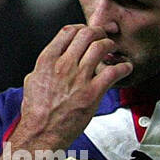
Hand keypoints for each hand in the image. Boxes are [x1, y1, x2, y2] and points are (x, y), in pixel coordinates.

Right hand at [17, 25, 132, 149]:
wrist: (42, 131)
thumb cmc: (37, 111)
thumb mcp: (32, 80)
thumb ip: (45, 66)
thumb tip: (53, 60)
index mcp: (47, 60)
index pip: (67, 32)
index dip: (81, 28)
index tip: (87, 30)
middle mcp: (63, 65)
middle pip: (86, 35)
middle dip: (98, 32)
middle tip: (104, 35)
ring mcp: (79, 78)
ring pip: (100, 48)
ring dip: (110, 45)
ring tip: (114, 49)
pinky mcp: (92, 93)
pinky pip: (113, 73)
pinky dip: (123, 67)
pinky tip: (126, 68)